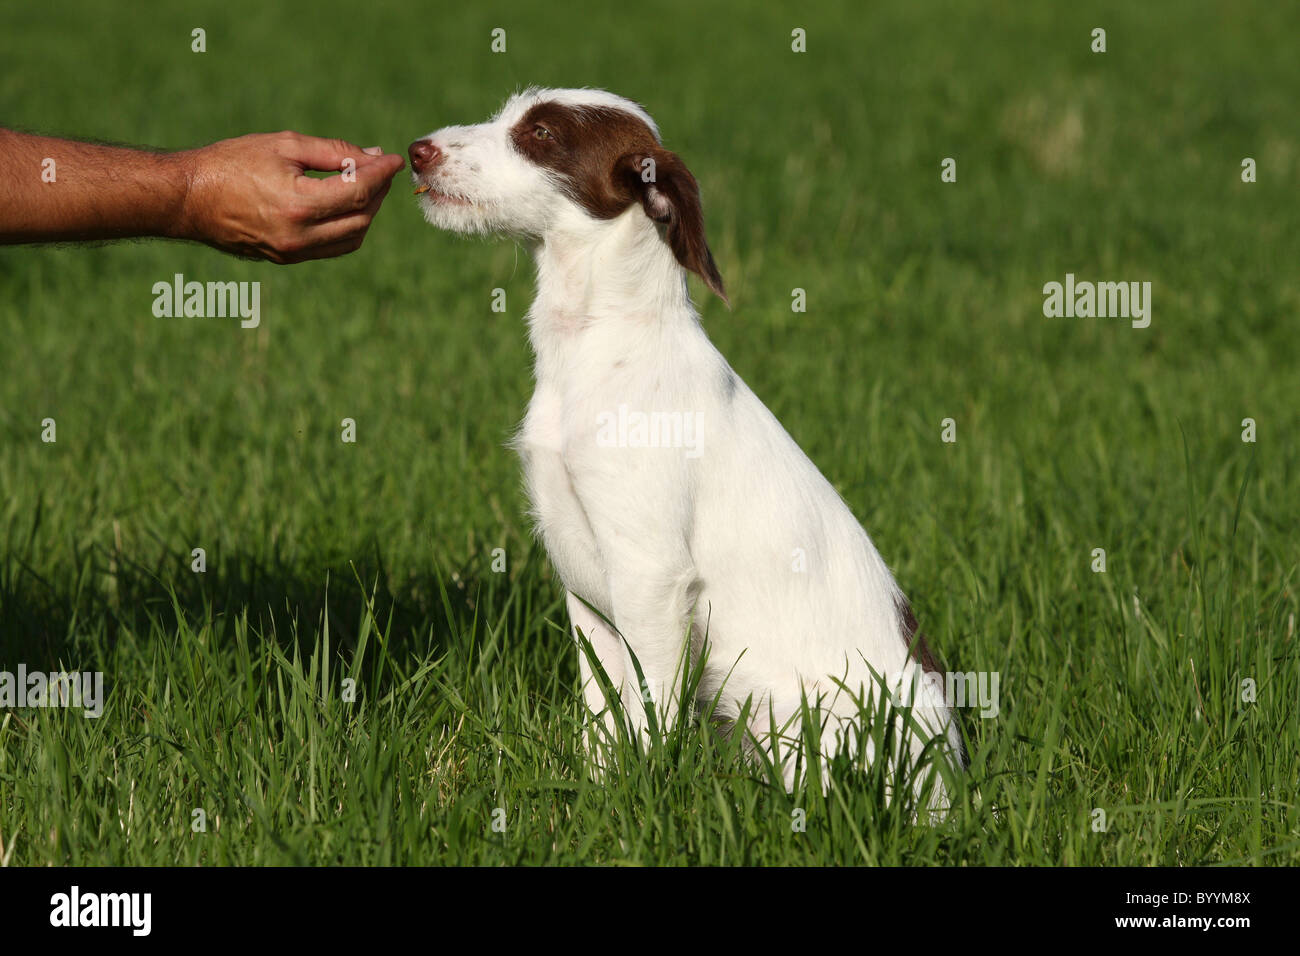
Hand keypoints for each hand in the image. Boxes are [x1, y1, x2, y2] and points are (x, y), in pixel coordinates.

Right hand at [173, 132, 405, 262]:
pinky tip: (346, 206)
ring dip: (367, 213)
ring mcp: (294, 252)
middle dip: (378, 193)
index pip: (359, 191)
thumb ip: (333, 151)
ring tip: (366, 186)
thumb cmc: (231, 163)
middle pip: (362, 217)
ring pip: (352, 238)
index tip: (393, 159)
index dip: (381, 173)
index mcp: (298, 204)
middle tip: (380, 169)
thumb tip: (372, 153)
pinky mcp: (287, 259)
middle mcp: (299, 236)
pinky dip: (348, 228)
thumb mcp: (283, 145)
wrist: (187, 198)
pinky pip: (333, 248)